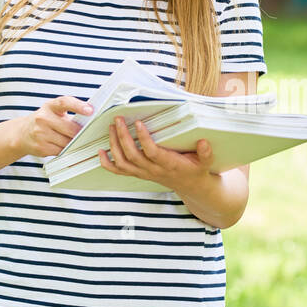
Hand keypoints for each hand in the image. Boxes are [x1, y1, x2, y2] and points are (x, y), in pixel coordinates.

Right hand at [10, 95, 92, 158]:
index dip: (78, 106)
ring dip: (72, 142)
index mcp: (50, 106)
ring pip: (67, 142)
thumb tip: (90, 122)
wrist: (22, 133)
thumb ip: (69, 114)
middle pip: (71, 129)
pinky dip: (65, 149)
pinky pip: (61, 151)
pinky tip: (61, 145)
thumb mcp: (54, 112)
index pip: (65, 102)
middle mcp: (43, 118)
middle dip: (79, 133)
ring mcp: (40, 133)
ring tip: (69, 139)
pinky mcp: (41, 147)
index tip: (90, 110)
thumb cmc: (44, 121)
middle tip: (85, 133)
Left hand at [98, 117, 214, 191]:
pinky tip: (100, 151)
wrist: (191, 187)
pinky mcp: (139, 174)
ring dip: (113, 145)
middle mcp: (153, 170)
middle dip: (122, 137)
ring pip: (122, 163)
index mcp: (169, 164)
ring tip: (111, 127)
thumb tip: (204, 142)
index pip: (152, 152)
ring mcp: (144, 173)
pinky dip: (106, 163)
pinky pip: (119, 171)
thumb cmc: (197, 170)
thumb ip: (206, 153)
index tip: (138, 122)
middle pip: (132, 155)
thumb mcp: (206, 163)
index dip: (143, 138)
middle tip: (117, 119)